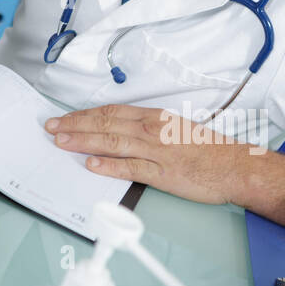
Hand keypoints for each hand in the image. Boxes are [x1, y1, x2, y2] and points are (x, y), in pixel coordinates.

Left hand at [44, 105, 267, 204]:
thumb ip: (146, 129)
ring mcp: (156, 151)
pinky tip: (91, 165)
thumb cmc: (206, 149)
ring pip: (112, 142)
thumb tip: (117, 132)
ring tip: (61, 142)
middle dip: (74, 125)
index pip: (110, 112)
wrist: (234, 165)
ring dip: (83, 141)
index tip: (63, 118)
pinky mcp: (162, 173)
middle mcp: (151, 130)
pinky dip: (109, 165)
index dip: (82, 115)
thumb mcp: (173, 129)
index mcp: (153, 117)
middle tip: (51, 128)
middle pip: (105, 123)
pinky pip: (131, 167)